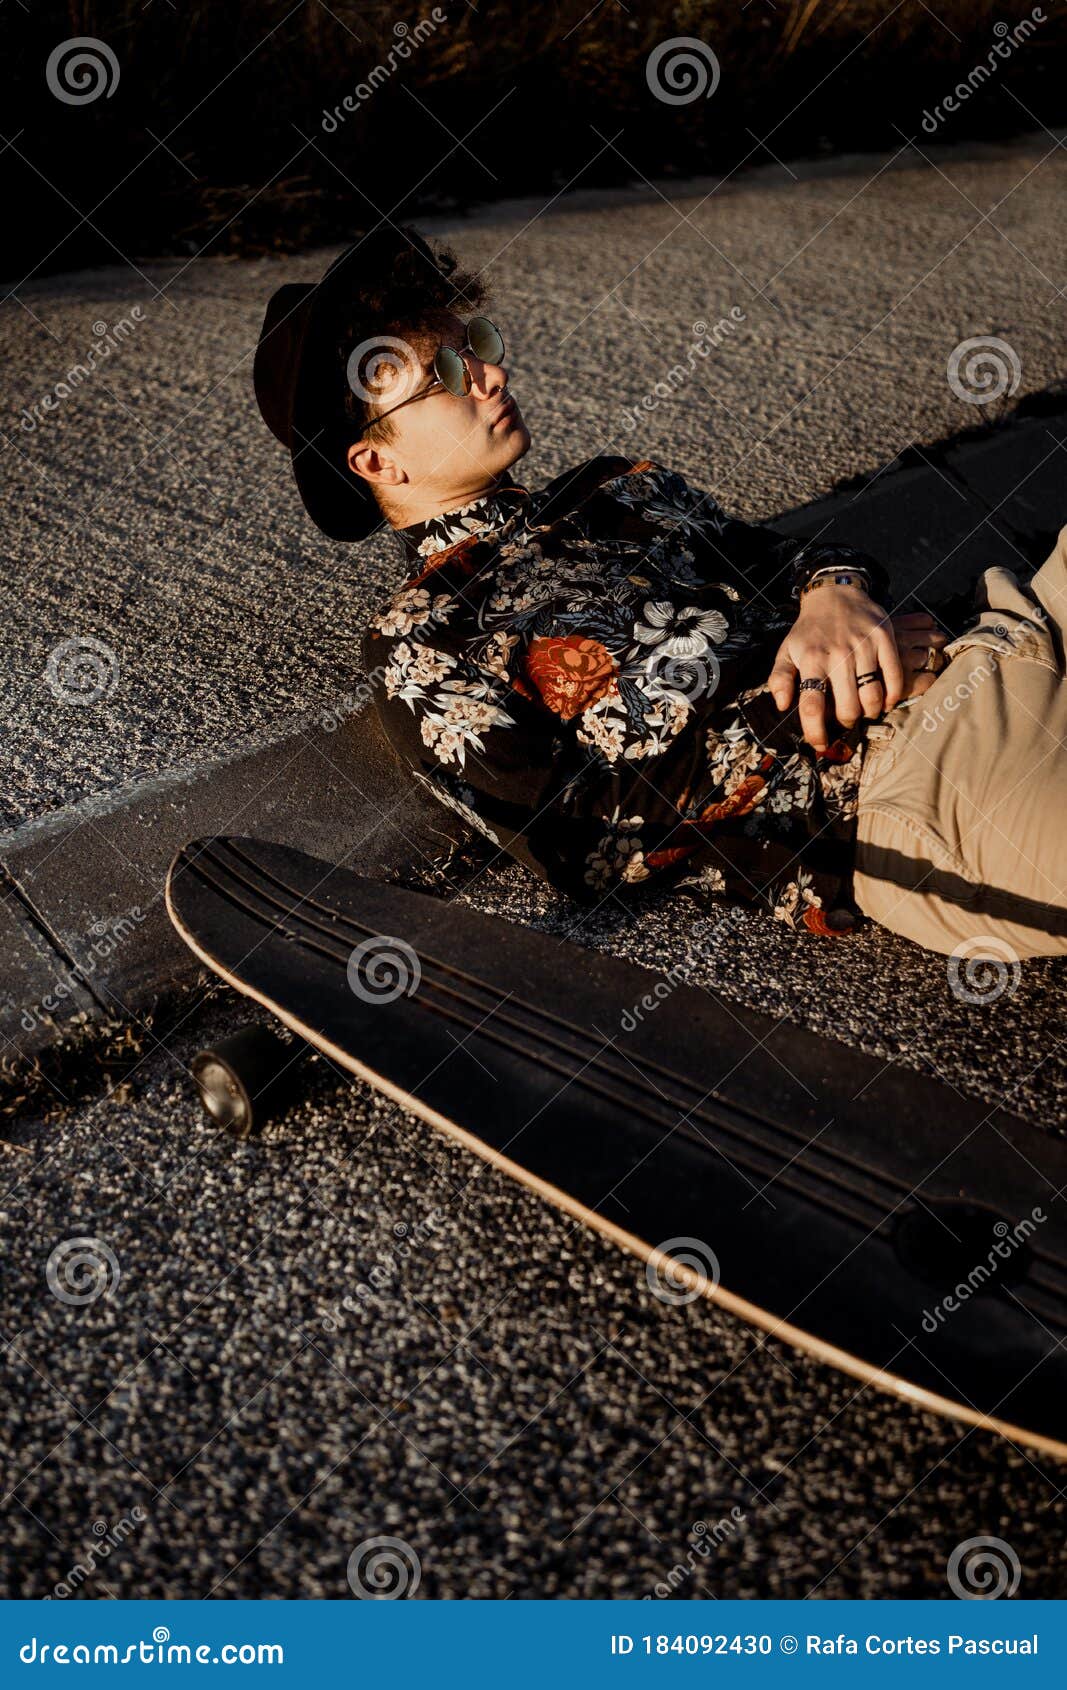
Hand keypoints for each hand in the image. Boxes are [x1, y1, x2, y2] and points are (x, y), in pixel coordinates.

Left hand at [767, 588, 945, 752]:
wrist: (835, 593)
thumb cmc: (809, 629)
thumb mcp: (787, 650)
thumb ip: (779, 678)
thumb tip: (783, 705)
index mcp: (811, 659)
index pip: (812, 705)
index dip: (815, 731)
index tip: (819, 744)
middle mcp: (838, 653)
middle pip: (847, 707)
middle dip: (846, 722)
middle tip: (845, 719)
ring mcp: (864, 646)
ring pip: (872, 696)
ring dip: (869, 712)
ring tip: (864, 710)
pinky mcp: (885, 638)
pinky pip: (895, 677)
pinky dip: (892, 696)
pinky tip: (885, 700)